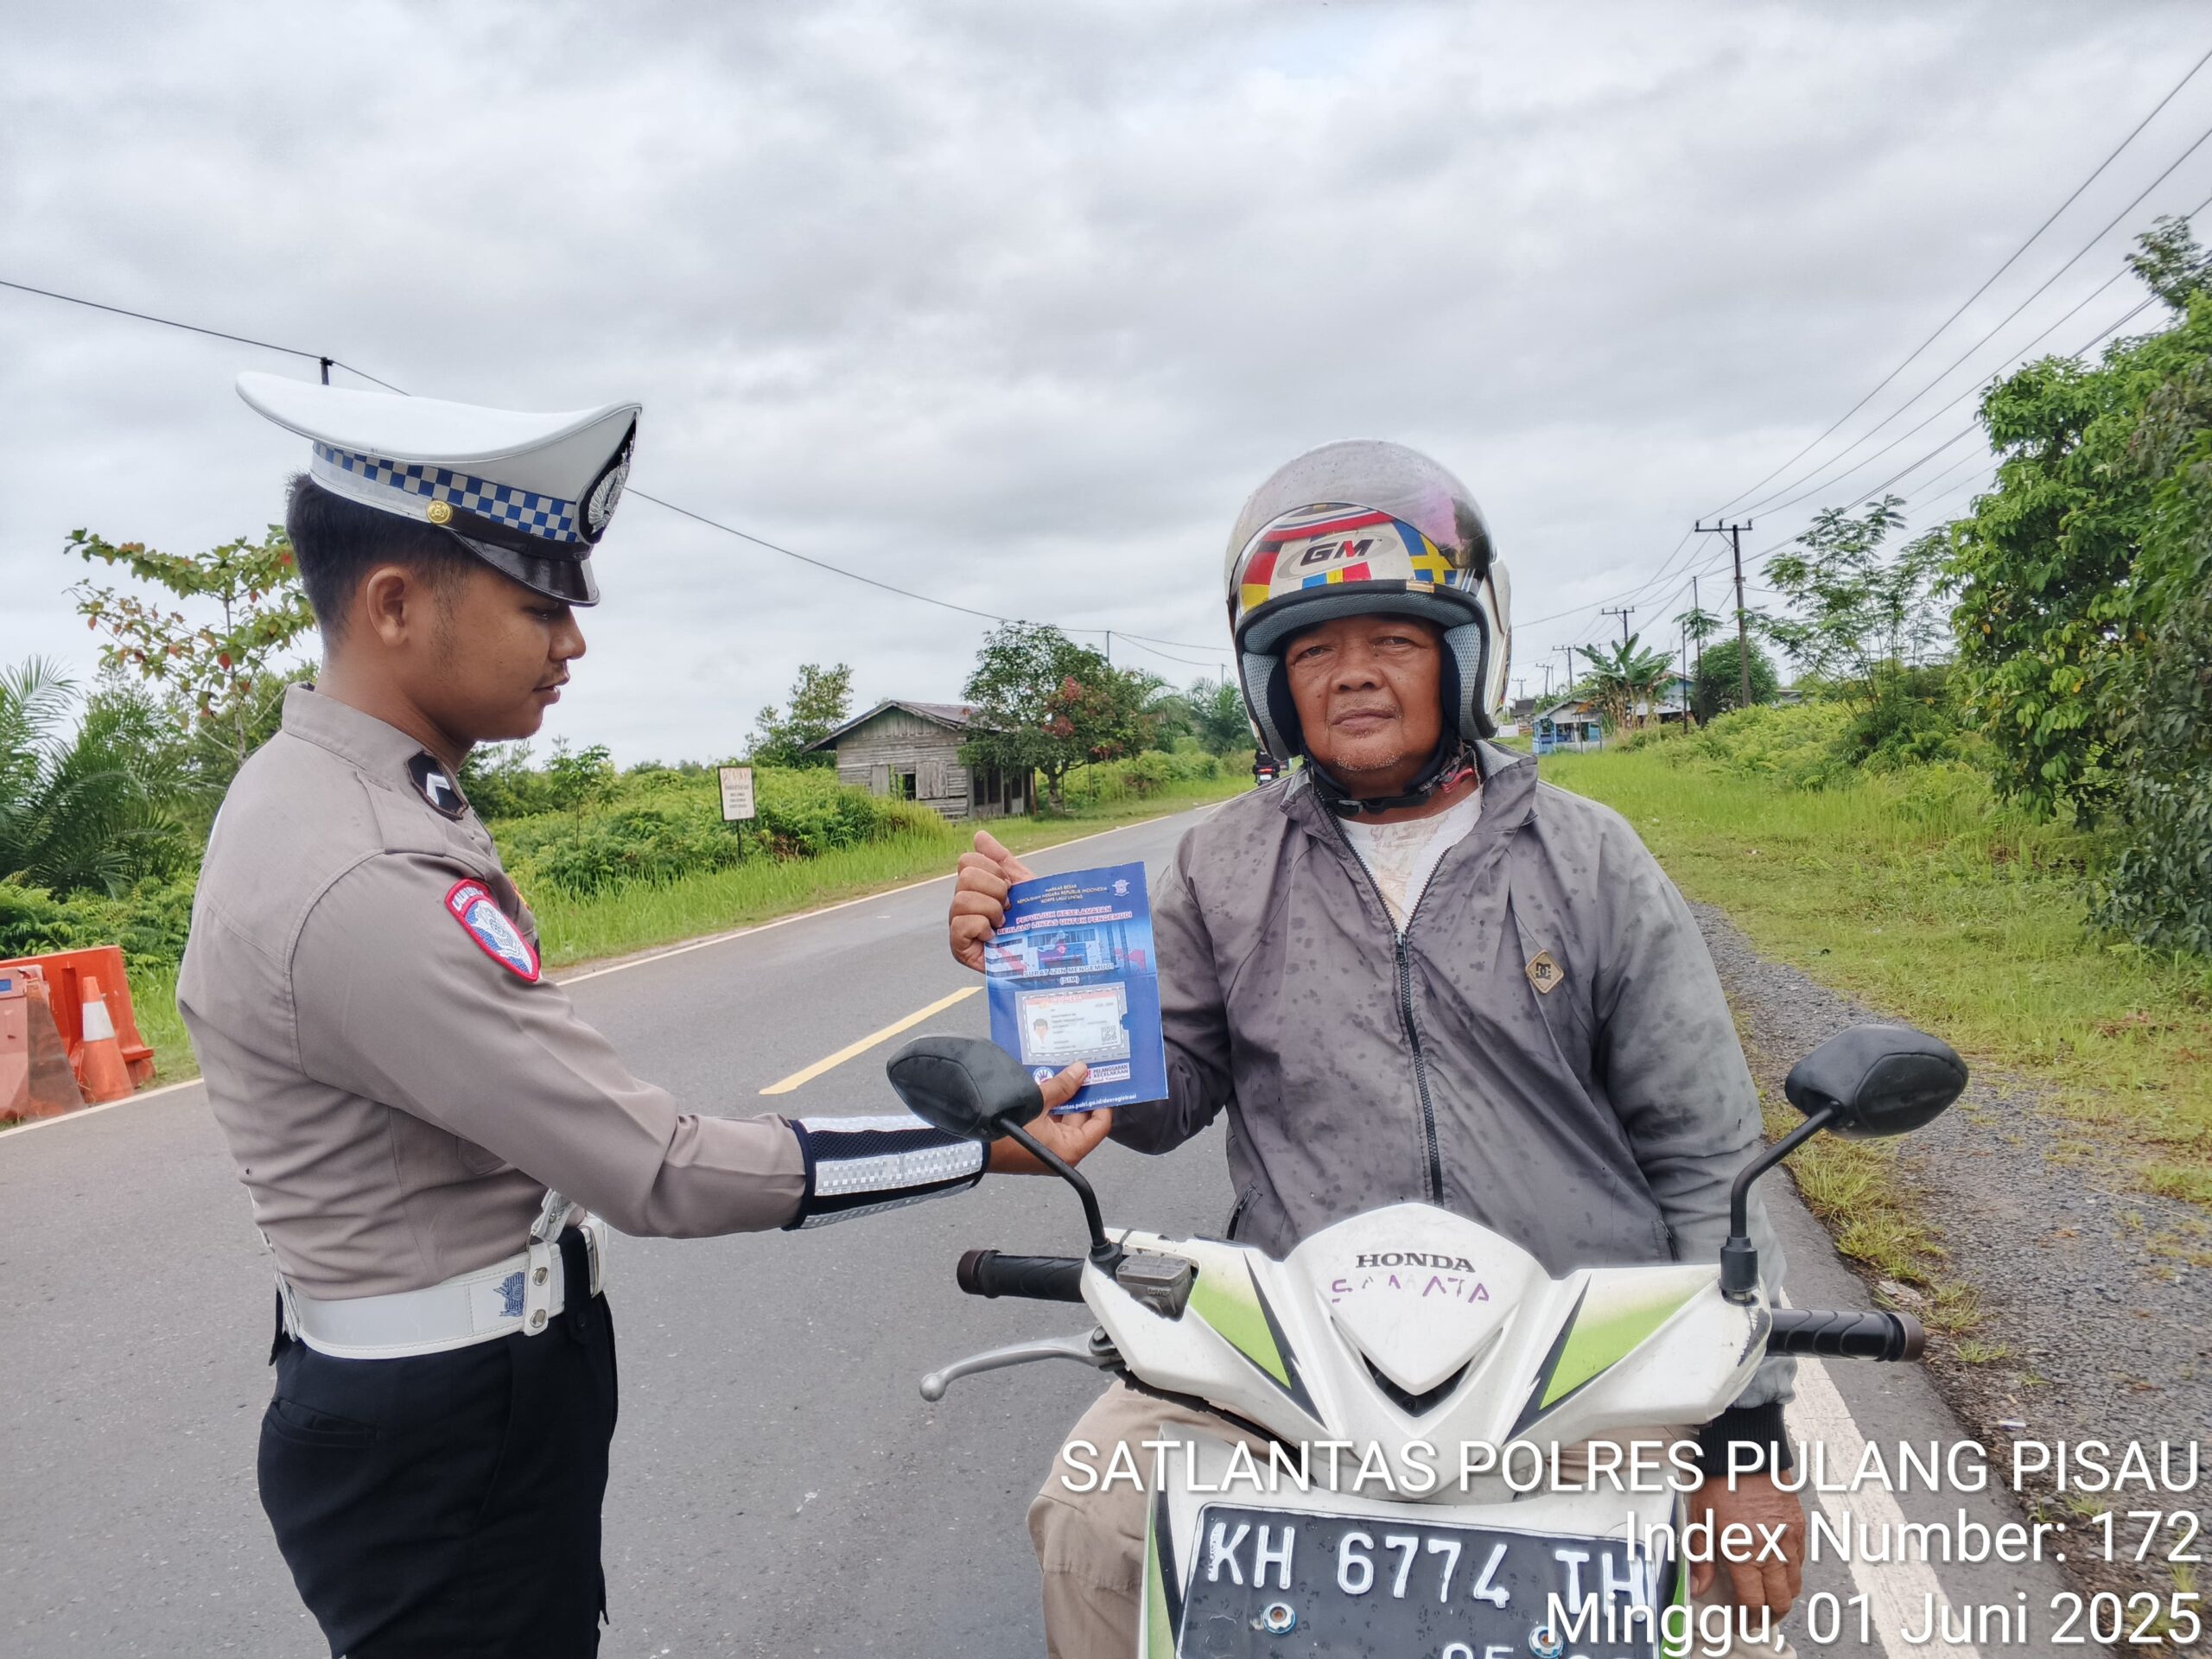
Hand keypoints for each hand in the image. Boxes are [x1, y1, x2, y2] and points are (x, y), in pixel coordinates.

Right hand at [950, 830, 1034, 972]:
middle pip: (965, 877)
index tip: (1011, 887)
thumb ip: (1001, 860)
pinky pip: (960, 925)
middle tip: (1009, 907)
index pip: (967, 860)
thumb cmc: (1036, 919)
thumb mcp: (1022, 884)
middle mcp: (962, 904)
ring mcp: (958, 926)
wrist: (1049, 951)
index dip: (994, 870)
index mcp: (975, 887)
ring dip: (991, 909)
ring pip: (962, 900)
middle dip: (996, 890)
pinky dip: (982, 927)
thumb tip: (979, 835)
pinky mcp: (959, 947)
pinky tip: (993, 936)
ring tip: (1003, 923)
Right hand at [988, 1063, 1112, 1173]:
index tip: (1101, 1081)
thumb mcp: (1038, 1102)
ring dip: (1064, 1099)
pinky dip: (1050, 1106)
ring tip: (1064, 1074)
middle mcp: (1062, 1153)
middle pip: (1082, 1121)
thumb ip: (1062, 1085)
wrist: (971, 1146)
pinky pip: (1049, 1123)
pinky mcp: (1033, 1144)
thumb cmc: (1005, 1129)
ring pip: (1064, 1121)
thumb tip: (1081, 1070)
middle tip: (1082, 1072)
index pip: (1100, 1125)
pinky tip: (1046, 1085)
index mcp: (1070, 1149)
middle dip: (1081, 1096)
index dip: (1102, 1101)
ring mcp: (1047, 1150)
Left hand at [1687, 1471, 1803, 1615]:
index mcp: (1743, 1551)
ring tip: (1769, 1600)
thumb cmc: (1718, 1481)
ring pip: (1794, 1584)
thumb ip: (1701, 1558)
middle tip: (1758, 1619)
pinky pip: (1801, 1561)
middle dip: (1769, 1616)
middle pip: (1780, 1600)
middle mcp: (1770, 1549)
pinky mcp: (1798, 1526)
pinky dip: (1792, 1573)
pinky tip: (1779, 1572)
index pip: (1752, 1602)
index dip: (1748, 1619)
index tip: (1743, 1623)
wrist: (1744, 1451)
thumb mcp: (1699, 1520)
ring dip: (1783, 1597)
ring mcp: (1788, 1538)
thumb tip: (1699, 1587)